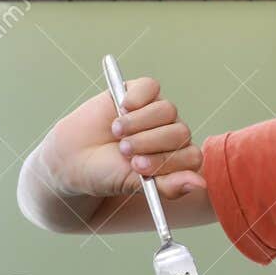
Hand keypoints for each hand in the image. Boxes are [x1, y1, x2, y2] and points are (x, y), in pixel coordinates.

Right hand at [39, 77, 203, 200]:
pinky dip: (136, 99)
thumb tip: (201, 185)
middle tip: (124, 150)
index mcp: (179, 158)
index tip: (137, 167)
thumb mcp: (136, 185)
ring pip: (167, 110)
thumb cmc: (108, 173)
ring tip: (117, 133)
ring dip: (138, 124)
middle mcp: (174, 133)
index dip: (166, 161)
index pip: (192, 157)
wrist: (74, 157)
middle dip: (148, 143)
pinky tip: (120, 109)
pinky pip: (150, 87)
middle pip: (180, 133)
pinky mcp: (141, 92)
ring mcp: (159, 111)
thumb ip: (168, 186)